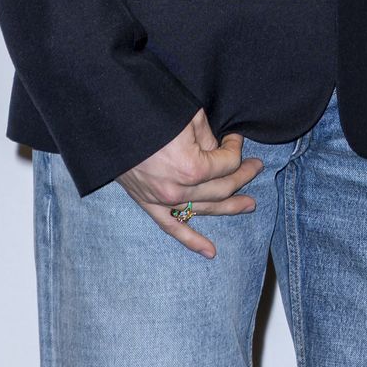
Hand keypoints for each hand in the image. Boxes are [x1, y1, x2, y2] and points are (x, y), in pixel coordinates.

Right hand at [116, 109, 262, 257]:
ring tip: (249, 204)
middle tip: (256, 167)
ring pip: (205, 209)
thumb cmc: (150, 113)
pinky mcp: (148, 205)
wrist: (111, 122)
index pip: (227, 163)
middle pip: (222, 188)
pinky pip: (173, 228)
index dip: (236, 149)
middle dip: (242, 176)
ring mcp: (163, 200)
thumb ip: (209, 138)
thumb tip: (219, 150)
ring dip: (230, 207)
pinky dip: (192, 241)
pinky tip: (210, 252)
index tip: (235, 138)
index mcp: (192, 167)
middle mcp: (179, 190)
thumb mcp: (188, 117)